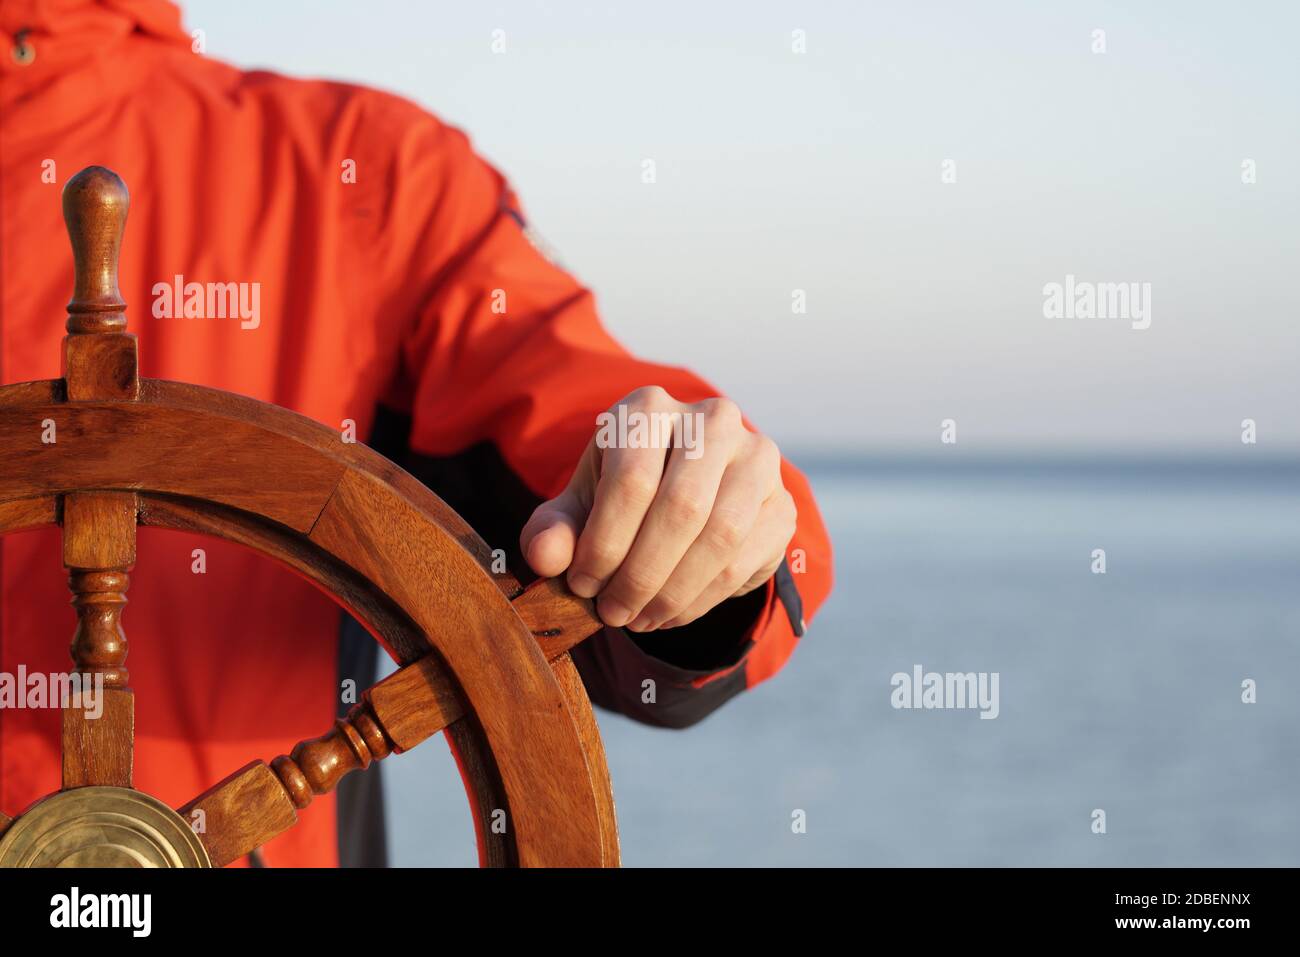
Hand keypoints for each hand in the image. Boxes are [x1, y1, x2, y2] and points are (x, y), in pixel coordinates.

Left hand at [521, 386, 795, 631]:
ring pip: (721, 535)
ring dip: (674, 591)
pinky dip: (702, 599)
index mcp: (650, 408)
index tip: (583, 586)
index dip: (604, 544)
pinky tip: (671, 613)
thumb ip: (553, 530)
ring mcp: (757, 458)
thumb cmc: (620, 496)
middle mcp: (713, 420)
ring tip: (639, 619)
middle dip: (640, 575)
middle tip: (613, 613)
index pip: (632, 480)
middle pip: (682, 508)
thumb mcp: (579, 508)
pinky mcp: (781, 503)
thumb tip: (545, 558)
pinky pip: (745, 560)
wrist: (683, 491)